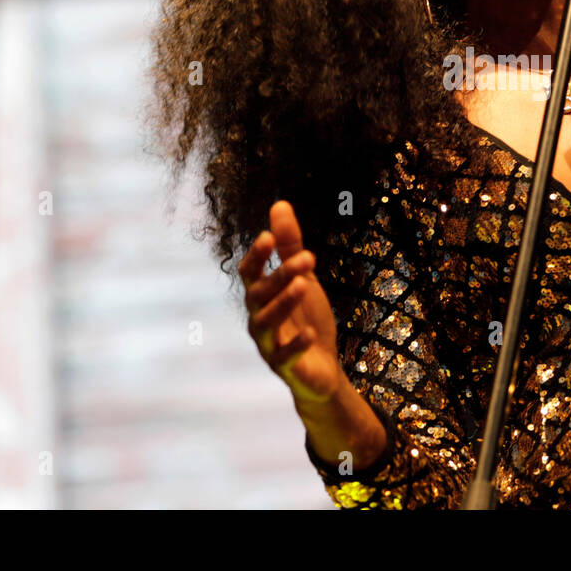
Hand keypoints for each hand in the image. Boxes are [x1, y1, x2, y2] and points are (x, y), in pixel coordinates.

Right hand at [240, 200, 344, 406]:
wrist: (321, 367)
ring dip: (283, 303)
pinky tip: (309, 332)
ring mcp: (268, 344)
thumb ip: (291, 245)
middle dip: (280, 275)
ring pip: (266, 323)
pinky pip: (284, 356)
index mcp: (260, 296)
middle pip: (259, 295)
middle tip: (308, 257)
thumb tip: (279, 204)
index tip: (269, 236)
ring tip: (304, 285)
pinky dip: (296, 344)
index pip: (249, 273)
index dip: (257, 256)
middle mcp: (257, 318)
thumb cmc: (306, 317)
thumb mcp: (303, 278)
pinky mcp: (285, 366)